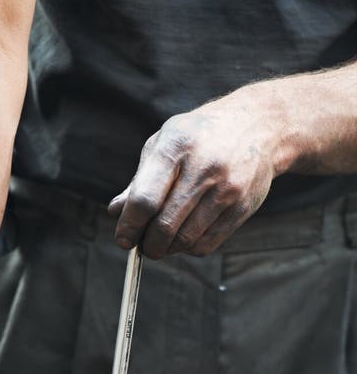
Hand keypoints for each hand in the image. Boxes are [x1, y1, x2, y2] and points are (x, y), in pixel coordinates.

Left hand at [109, 91, 279, 258]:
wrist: (257, 125)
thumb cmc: (199, 137)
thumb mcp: (164, 143)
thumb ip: (140, 180)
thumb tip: (116, 211)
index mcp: (176, 147)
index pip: (144, 199)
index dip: (129, 226)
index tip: (124, 238)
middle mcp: (204, 168)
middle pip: (164, 226)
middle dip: (148, 244)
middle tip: (143, 245)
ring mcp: (227, 189)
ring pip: (185, 240)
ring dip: (168, 248)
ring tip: (163, 240)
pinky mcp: (242, 207)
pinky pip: (206, 244)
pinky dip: (189, 248)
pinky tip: (185, 236)